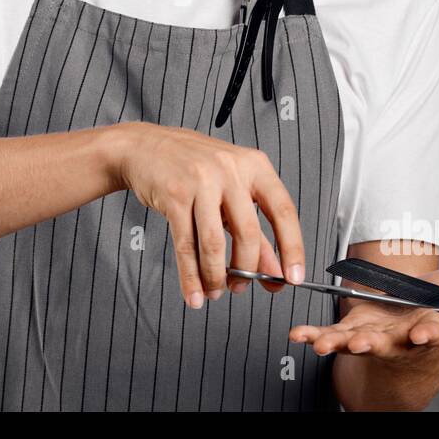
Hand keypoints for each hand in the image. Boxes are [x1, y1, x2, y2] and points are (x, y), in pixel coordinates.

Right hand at [110, 121, 305, 309]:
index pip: (283, 211)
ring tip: (216, 291)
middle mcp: (230, 170)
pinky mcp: (174, 195)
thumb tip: (274, 271)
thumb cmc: (192, 167)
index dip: (292, 248)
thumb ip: (254, 230)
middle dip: (246, 269)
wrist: (145, 146)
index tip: (293, 277)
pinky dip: (191, 275)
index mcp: (253, 165)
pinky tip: (194, 292)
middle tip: (240, 287)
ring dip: (216, 276)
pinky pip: (186, 244)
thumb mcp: (231, 190)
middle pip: (248, 233)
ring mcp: (201, 181)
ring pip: (214, 243)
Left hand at [288, 266, 438, 358]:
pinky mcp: (348, 336)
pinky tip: (297, 335)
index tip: (423, 332)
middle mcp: (399, 339)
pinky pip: (328, 337)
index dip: (428, 332)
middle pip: (387, 344)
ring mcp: (372, 340)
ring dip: (338, 344)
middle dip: (374, 344)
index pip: (432, 331)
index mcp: (429, 327)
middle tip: (361, 345)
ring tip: (324, 345)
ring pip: (354, 346)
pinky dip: (311, 336)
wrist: (408, 332)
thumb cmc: (435, 306)